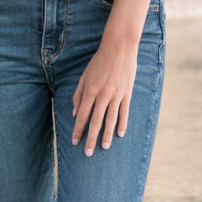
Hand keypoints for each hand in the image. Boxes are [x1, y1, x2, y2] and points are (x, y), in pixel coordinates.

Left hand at [71, 30, 138, 156]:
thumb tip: (76, 113)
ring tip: (103, 148)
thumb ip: (79, 95)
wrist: (119, 48)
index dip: (78, 129)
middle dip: (91, 138)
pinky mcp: (127, 93)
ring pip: (111, 119)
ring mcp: (116, 94)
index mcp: (90, 90)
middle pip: (96, 121)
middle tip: (87, 153)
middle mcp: (103, 94)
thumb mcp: (84, 76)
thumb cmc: (99, 61)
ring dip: (106, 135)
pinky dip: (122, 124)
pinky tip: (119, 134)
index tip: (74, 142)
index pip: (83, 115)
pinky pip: (124, 112)